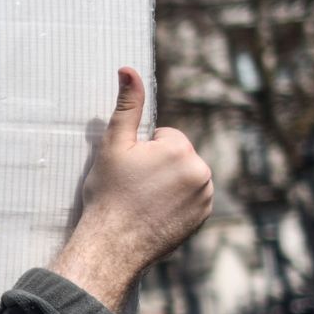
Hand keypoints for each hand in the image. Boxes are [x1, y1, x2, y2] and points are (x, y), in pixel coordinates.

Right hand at [51, 68, 212, 311]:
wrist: (113, 244)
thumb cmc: (108, 193)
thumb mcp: (113, 145)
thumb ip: (127, 105)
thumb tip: (129, 69)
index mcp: (180, 149)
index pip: (164, 137)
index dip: (142, 151)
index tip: (128, 170)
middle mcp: (201, 171)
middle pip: (176, 156)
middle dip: (157, 166)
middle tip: (133, 186)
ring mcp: (205, 197)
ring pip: (184, 177)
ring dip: (168, 184)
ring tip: (142, 200)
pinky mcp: (203, 217)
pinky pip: (191, 199)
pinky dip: (175, 203)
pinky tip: (154, 213)